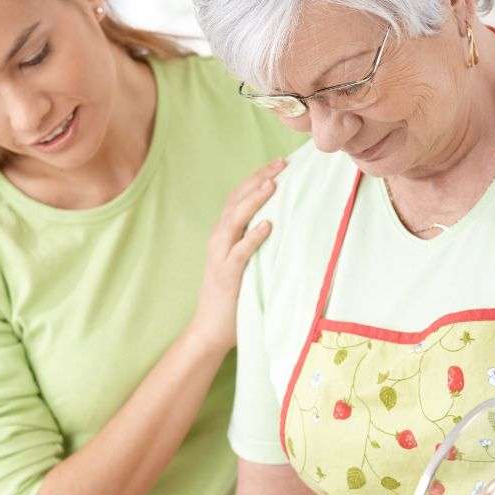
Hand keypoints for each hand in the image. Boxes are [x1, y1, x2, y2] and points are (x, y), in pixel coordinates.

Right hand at [189, 158, 286, 354]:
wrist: (210, 330)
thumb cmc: (232, 297)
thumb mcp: (244, 263)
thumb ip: (255, 243)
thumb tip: (283, 224)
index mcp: (223, 235)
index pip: (238, 198)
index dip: (256, 178)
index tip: (280, 164)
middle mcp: (219, 240)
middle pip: (235, 201)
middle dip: (258, 180)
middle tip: (281, 164)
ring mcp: (220, 257)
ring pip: (234, 220)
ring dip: (253, 201)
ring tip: (273, 185)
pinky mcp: (226, 276)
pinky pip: (240, 252)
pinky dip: (253, 237)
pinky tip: (268, 225)